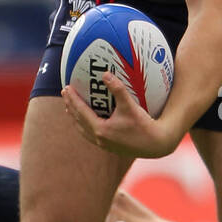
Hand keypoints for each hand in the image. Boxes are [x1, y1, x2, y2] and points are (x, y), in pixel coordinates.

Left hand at [61, 73, 181, 158]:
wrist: (156, 145)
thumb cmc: (144, 125)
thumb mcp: (130, 106)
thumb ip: (117, 89)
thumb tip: (105, 74)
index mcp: (100, 129)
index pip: (80, 111)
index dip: (72, 99)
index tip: (66, 87)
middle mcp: (99, 138)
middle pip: (78, 120)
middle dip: (70, 106)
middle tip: (65, 93)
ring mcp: (104, 145)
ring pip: (83, 129)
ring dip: (75, 117)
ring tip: (71, 107)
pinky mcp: (109, 147)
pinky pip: (90, 134)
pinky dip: (84, 125)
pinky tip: (88, 121)